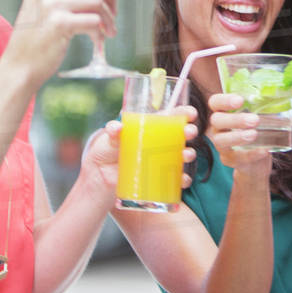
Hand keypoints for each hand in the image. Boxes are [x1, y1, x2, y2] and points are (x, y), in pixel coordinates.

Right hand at [8, 0, 125, 66]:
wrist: (20, 65)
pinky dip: (101, 32)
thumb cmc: (37, 36)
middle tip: (113, 15)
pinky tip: (97, 41)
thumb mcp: (44, 4)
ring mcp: (52, 4)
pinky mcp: (60, 23)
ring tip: (108, 31)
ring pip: (97, 1)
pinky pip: (94, 21)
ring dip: (108, 18)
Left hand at [80, 108, 199, 197]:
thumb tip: (116, 128)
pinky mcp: (159, 178)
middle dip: (189, 131)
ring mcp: (161, 160)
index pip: (170, 117)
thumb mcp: (108, 139)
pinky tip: (183, 179)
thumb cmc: (106, 151)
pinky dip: (183, 179)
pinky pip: (176, 178)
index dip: (183, 113)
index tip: (191, 113)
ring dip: (189, 154)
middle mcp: (160, 143)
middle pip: (180, 134)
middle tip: (190, 132)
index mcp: (150, 128)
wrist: (100, 177)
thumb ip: (113, 132)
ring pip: (182, 155)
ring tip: (186, 155)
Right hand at [205, 96, 291, 173]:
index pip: (216, 102)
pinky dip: (249, 155)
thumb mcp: (276, 122)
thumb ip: (291, 115)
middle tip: (254, 120)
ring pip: (221, 140)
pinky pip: (235, 158)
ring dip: (237, 137)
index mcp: (226, 111)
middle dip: (235, 119)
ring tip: (254, 135)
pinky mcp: (228, 160)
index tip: (240, 100)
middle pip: (217, 120)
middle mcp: (219, 127)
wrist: (257, 160)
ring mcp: (222, 144)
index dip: (224, 100)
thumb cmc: (262, 132)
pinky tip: (263, 151)